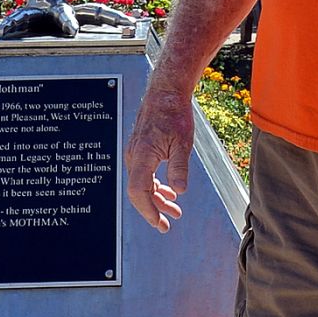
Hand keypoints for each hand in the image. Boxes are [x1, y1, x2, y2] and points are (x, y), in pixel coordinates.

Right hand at [124, 81, 193, 231]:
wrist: (166, 91)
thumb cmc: (174, 113)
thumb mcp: (183, 142)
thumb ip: (179, 167)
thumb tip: (179, 191)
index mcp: (142, 155)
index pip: (139, 191)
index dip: (148, 210)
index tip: (160, 223)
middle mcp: (134, 155)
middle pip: (138, 191)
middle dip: (153, 210)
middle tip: (166, 225)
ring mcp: (135, 151)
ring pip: (141, 183)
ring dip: (156, 198)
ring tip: (174, 210)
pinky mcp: (140, 148)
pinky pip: (144, 173)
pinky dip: (154, 185)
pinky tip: (168, 191)